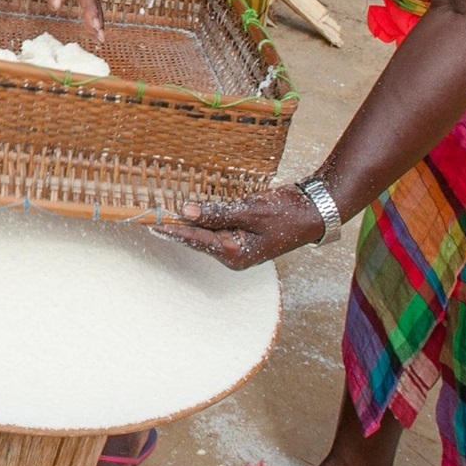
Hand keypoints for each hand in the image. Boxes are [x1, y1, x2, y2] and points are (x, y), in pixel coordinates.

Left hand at [149, 187, 330, 270]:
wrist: (313, 211)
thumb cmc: (287, 213)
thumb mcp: (250, 210)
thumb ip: (217, 212)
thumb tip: (186, 211)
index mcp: (234, 253)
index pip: (195, 239)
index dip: (172, 229)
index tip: (151, 223)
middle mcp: (233, 254)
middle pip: (198, 238)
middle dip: (179, 225)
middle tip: (153, 213)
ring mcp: (238, 246)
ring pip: (207, 233)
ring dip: (191, 222)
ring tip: (167, 211)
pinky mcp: (242, 236)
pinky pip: (218, 229)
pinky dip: (206, 219)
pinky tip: (193, 211)